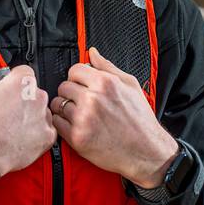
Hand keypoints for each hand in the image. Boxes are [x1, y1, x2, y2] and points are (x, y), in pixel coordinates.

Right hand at [0, 46, 54, 194]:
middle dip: (21, 98)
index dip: (11, 81)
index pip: (23, 72)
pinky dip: (36, 132)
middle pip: (33, 91)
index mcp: (22, 82)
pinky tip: (20, 135)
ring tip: (10, 125)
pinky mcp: (48, 137)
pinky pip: (46, 129)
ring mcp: (44, 117)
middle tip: (4, 111)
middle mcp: (37, 97)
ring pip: (40, 109)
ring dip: (30, 114)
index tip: (3, 91)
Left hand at [52, 47, 178, 186]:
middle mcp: (92, 99)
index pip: (74, 70)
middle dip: (71, 93)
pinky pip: (57, 124)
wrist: (146, 152)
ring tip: (80, 115)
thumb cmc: (140, 120)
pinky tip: (77, 126)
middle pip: (63, 87)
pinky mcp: (77, 138)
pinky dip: (63, 124)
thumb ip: (108, 66)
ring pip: (57, 105)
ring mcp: (83, 119)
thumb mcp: (130, 86)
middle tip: (82, 102)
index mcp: (105, 83)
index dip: (78, 77)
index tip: (83, 85)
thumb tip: (92, 52)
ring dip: (65, 109)